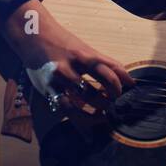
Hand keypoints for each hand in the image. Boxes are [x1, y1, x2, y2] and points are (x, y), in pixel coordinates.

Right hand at [0, 0, 134, 114]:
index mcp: (84, 56)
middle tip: (112, 106)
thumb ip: (109, 64)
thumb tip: (131, 82)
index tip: (122, 94)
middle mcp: (70, 69)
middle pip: (93, 92)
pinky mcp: (47, 90)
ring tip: (102, 114)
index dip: (118, 87)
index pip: (108, 74)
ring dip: (94, 114)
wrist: (34, 37)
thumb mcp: (87, 50)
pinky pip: (65, 109)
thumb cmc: (64, 44)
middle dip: (106, 103)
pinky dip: (79, 120)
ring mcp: (57, 81)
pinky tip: (87, 127)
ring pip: (78, 105)